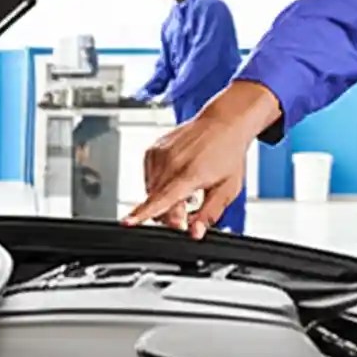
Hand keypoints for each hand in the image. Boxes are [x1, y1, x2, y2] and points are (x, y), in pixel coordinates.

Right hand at [123, 81, 278, 238]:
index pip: (162, 199)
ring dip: (163, 199)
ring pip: (150, 190)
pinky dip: (159, 184)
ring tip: (187, 190)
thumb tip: (195, 233)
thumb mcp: (228, 189)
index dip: (143, 213)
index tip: (128, 222)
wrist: (224, 123)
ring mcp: (160, 153)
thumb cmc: (228, 153)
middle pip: (156, 200)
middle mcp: (171, 161)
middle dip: (169, 214)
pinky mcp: (153, 150)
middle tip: (189, 211)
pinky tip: (176, 178)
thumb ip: (209, 214)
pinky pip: (149, 177)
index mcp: (190, 173)